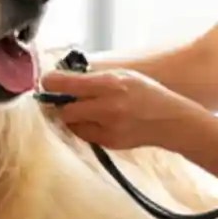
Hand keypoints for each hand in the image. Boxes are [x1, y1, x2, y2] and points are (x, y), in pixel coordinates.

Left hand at [39, 68, 206, 150]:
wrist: (170, 121)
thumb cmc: (147, 92)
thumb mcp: (124, 75)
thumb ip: (94, 77)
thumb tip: (64, 77)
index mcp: (111, 84)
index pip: (66, 83)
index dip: (51, 82)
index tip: (47, 81)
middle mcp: (108, 106)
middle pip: (64, 109)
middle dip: (61, 103)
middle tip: (64, 98)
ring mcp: (108, 128)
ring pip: (71, 124)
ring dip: (72, 116)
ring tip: (84, 109)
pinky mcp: (109, 143)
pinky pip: (83, 135)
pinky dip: (84, 127)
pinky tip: (96, 120)